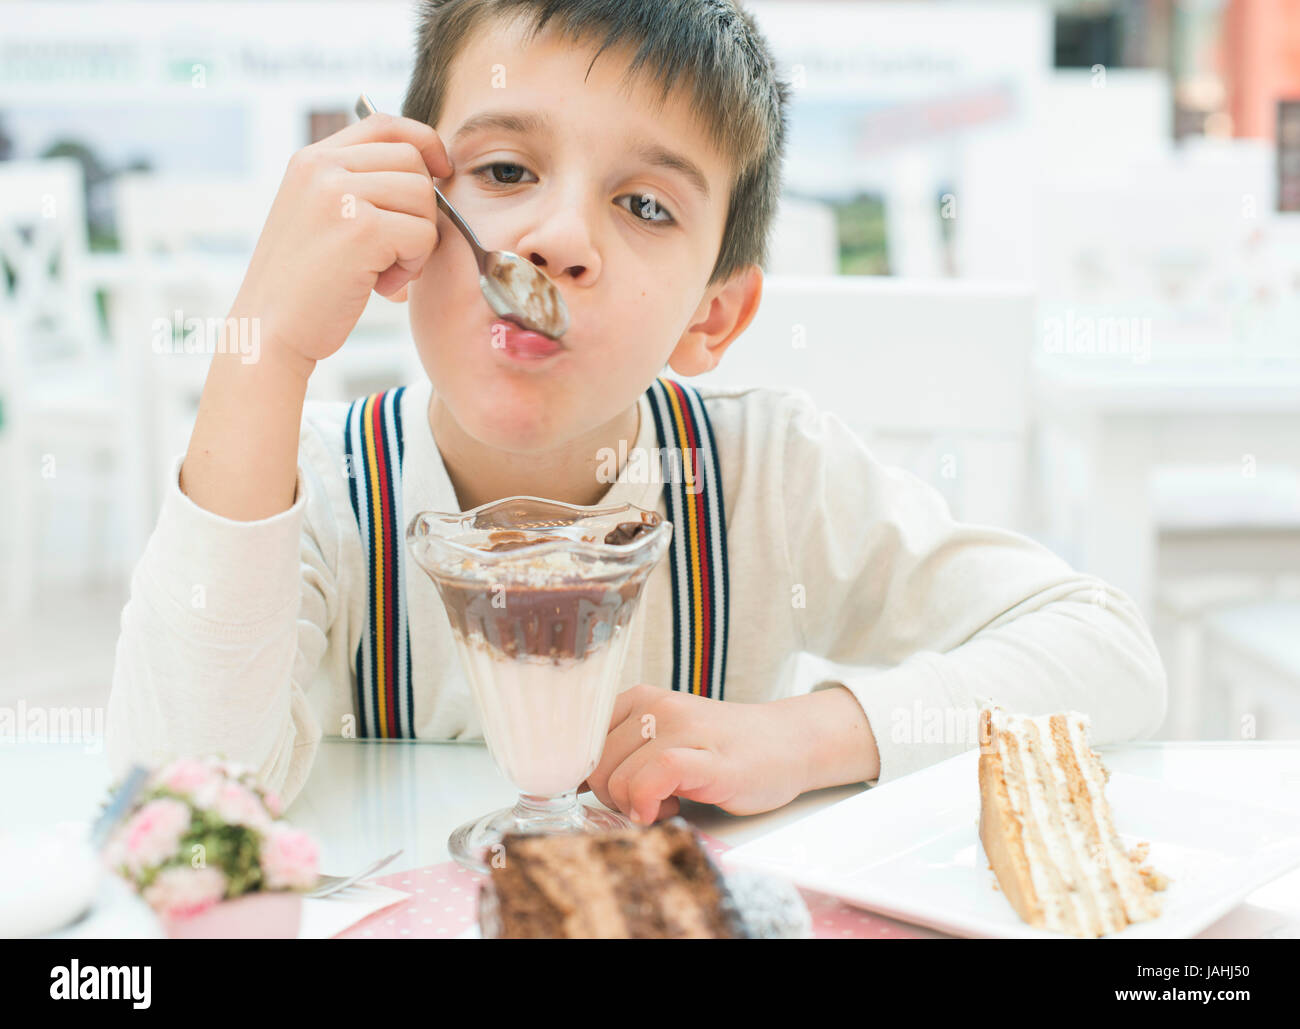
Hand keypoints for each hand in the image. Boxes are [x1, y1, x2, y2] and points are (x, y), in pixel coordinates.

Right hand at [229, 112, 451, 373]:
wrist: (268, 330)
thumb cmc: (304, 286)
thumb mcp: (319, 216)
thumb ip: (357, 186)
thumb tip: (428, 170)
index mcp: (311, 159)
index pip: (385, 123)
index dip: (424, 142)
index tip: (441, 171)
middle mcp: (321, 167)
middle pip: (413, 162)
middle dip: (419, 209)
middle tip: (393, 251)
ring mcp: (339, 194)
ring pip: (424, 198)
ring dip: (417, 242)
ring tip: (381, 271)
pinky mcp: (362, 229)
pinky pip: (423, 234)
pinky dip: (413, 266)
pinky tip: (381, 285)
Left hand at [580, 684, 808, 825]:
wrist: (788, 744)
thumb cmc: (723, 750)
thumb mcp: (662, 740)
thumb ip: (620, 753)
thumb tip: (571, 783)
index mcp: (639, 699)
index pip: (579, 742)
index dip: (582, 778)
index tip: (603, 796)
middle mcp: (656, 706)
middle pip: (595, 764)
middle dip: (612, 797)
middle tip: (647, 801)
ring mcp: (684, 728)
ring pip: (619, 774)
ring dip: (635, 806)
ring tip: (668, 802)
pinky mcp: (710, 759)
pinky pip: (656, 775)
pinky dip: (649, 801)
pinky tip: (667, 809)